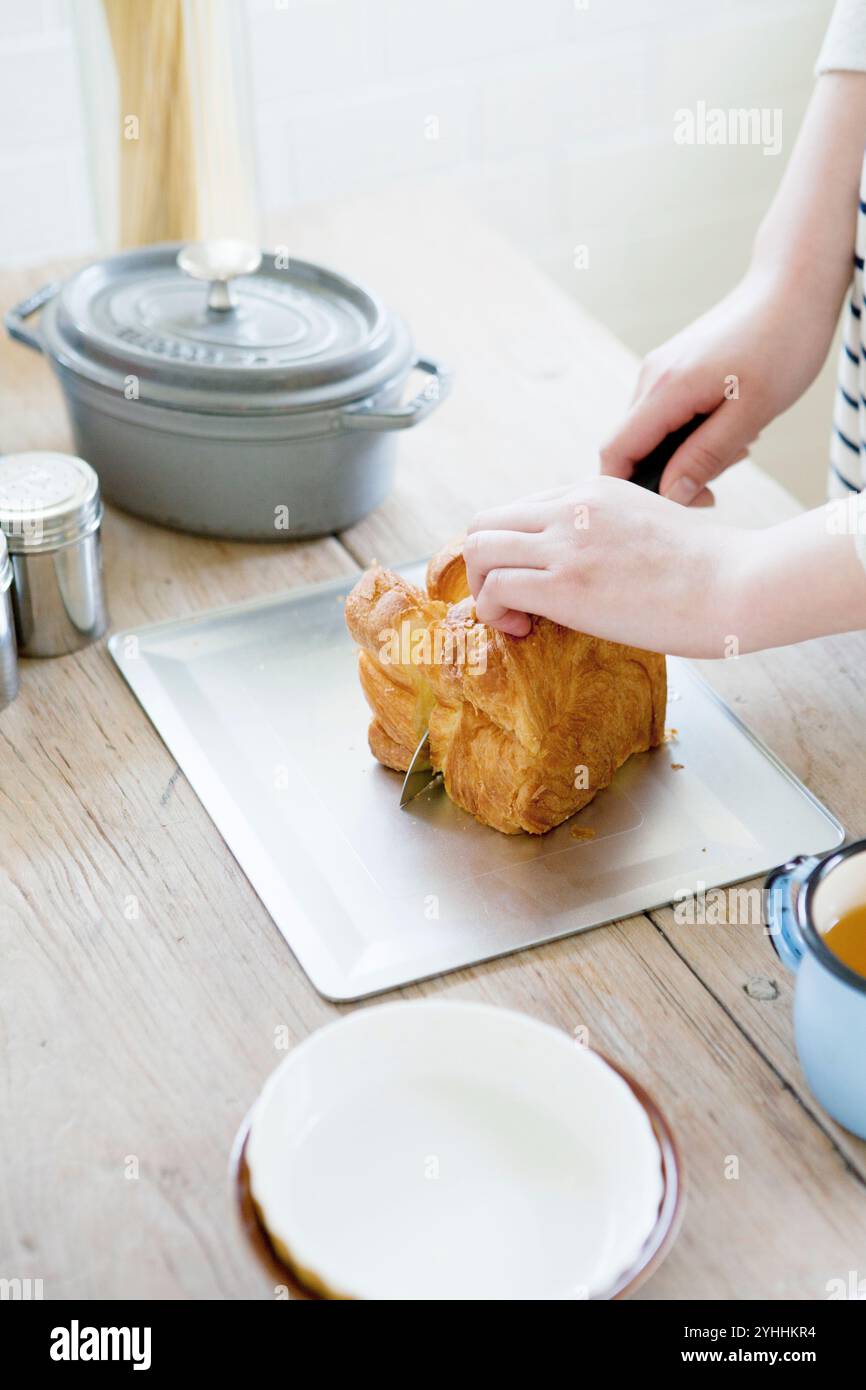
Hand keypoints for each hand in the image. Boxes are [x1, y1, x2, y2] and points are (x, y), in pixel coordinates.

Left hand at [466, 477, 747, 656]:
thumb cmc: (706, 568)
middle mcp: (569, 507)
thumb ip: (608, 531)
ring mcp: (564, 543)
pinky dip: (493, 613)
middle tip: (509, 601)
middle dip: (484, 566)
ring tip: (515, 618)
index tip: (530, 583)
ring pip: (477, 550)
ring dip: (483, 590)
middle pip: (484, 522)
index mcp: (591, 490)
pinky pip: (493, 589)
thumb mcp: (649, 523)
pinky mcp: (564, 584)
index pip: (519, 510)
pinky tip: (523, 631)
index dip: (512, 551)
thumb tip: (587, 565)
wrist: (735, 583)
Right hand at [600, 265, 837, 505]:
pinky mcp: (672, 369)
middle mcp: (650, 378)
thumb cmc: (782, 345)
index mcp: (664, 389)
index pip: (615, 453)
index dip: (627, 491)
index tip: (669, 511)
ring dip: (687, 454)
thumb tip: (669, 496)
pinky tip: (731, 424)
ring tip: (737, 442)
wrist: (793, 286)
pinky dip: (692, 433)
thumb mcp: (751, 413)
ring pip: (653, 435)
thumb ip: (705, 457)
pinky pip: (667, 417)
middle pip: (631, 449)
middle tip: (723, 473)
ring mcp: (659, 371)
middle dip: (668, 475)